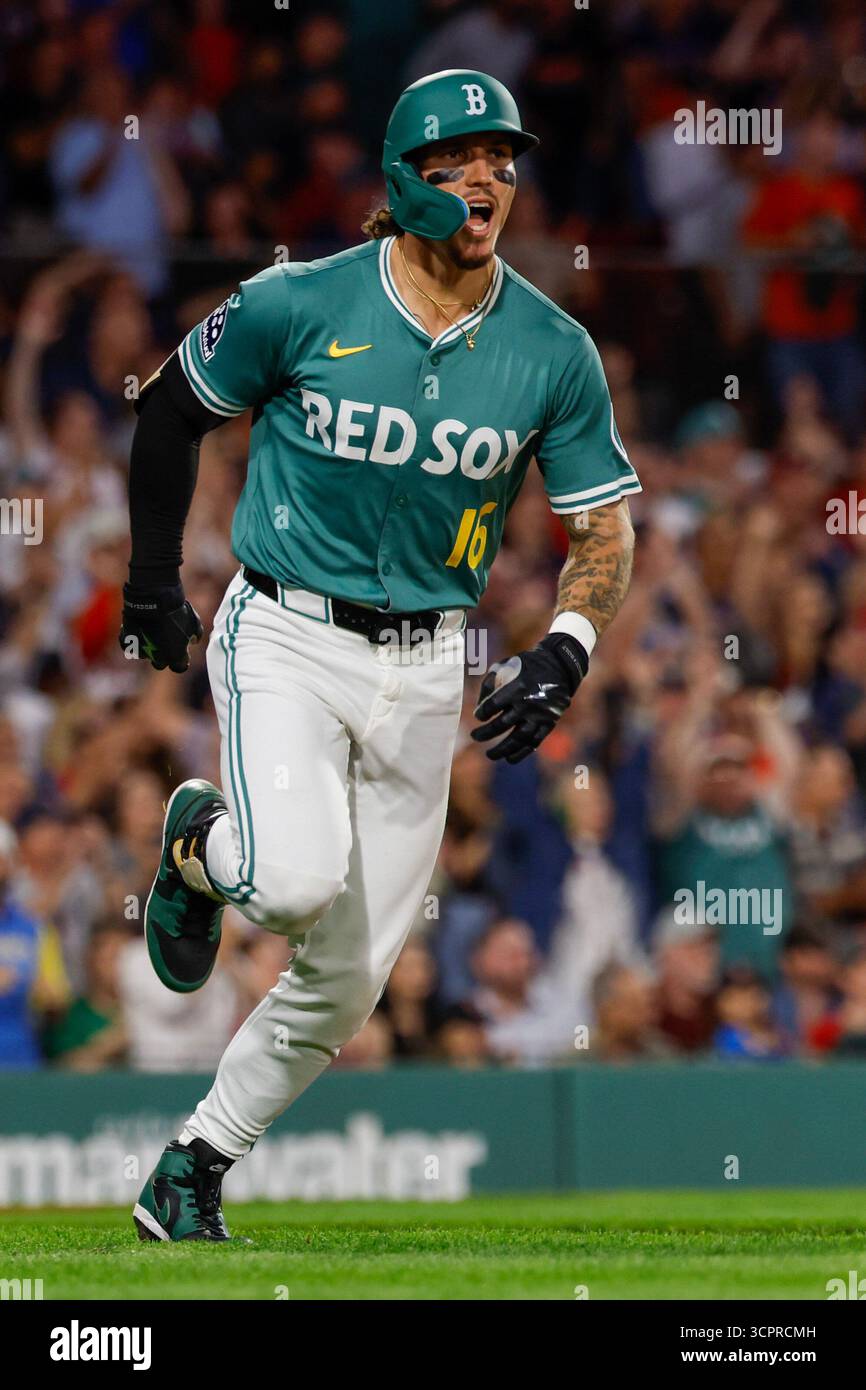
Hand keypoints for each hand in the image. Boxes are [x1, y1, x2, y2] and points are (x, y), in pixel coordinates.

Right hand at [119, 583, 202, 671]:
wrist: (155, 600)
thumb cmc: (176, 612)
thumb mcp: (194, 622)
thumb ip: (196, 635)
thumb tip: (193, 640)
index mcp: (174, 656)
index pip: (179, 667)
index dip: (182, 660)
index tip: (182, 652)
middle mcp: (157, 658)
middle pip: (160, 663)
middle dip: (163, 655)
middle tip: (165, 642)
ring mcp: (141, 650)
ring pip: (144, 654)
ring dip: (148, 647)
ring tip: (151, 632)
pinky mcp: (128, 641)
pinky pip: (130, 645)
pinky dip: (133, 639)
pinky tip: (138, 630)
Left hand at [471, 633, 587, 763]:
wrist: (558, 666)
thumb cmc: (525, 667)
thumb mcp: (504, 666)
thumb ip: (488, 685)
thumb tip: (479, 708)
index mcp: (516, 687)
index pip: (492, 707)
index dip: (482, 713)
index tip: (479, 716)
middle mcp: (528, 703)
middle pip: (502, 724)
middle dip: (485, 733)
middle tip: (475, 736)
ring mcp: (540, 715)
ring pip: (518, 738)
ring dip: (502, 749)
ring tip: (489, 755)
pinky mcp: (549, 722)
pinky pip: (535, 742)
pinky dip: (522, 752)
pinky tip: (509, 759)